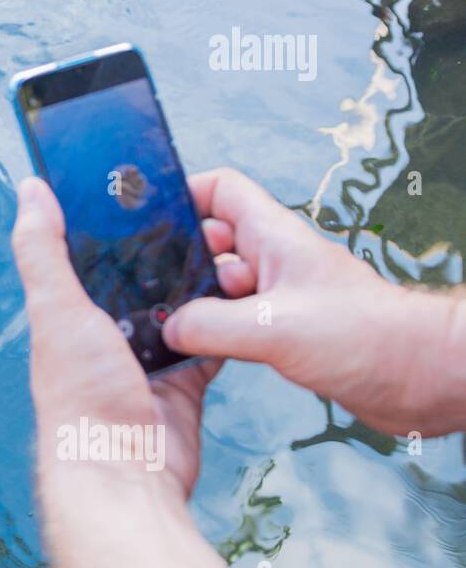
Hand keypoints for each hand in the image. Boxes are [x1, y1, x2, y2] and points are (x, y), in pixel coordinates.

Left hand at [10, 176, 218, 500]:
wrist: (125, 470)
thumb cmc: (80, 395)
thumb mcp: (57, 309)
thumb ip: (42, 250)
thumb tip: (30, 190)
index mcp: (68, 313)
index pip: (85, 255)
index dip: (107, 224)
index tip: (137, 186)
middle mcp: (103, 333)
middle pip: (137, 278)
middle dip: (162, 250)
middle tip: (195, 213)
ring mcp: (144, 358)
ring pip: (176, 306)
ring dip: (195, 283)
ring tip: (221, 244)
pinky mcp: (181, 380)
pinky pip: (207, 342)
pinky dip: (221, 324)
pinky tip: (237, 296)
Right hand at [162, 168, 465, 435]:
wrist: (420, 378)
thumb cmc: (368, 338)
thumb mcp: (273, 327)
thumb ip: (210, 325)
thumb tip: (169, 328)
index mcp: (274, 238)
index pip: (220, 189)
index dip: (183, 195)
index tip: (147, 218)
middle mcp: (274, 261)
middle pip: (210, 241)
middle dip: (178, 260)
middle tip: (149, 286)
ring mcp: (278, 295)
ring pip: (218, 286)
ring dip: (195, 302)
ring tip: (170, 323)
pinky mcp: (283, 330)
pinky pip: (233, 321)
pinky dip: (212, 332)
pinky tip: (199, 351)